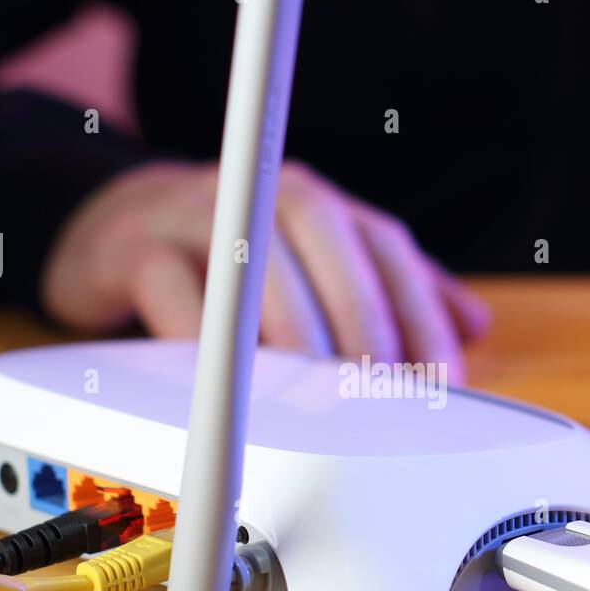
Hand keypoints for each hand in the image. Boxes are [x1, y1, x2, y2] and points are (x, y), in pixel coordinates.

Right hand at [42, 159, 490, 379]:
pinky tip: (231, 386)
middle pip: (325, 237)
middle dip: (361, 319)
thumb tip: (474, 324)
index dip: (420, 310)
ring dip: (290, 333)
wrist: (115, 229)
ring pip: (253, 259)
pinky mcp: (135, 247)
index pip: (383, 244)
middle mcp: (262, 194)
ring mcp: (196, 212)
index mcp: (316, 202)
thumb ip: (389, 290)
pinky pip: (173, 289)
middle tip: (376, 391)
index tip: (442, 378)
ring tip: (315, 396)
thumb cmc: (229, 261)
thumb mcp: (316, 268)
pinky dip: (205, 340)